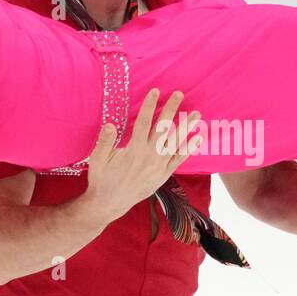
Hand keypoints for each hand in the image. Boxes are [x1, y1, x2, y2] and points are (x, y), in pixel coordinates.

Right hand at [81, 88, 202, 224]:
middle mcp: (149, 156)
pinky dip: (189, 149)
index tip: (155, 92)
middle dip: (171, 109)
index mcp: (134, 149)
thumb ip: (105, 141)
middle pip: (163, 128)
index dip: (150, 106)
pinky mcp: (163, 175)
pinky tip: (198, 139)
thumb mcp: (98, 158)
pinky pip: (179, 160)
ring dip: (187, 127)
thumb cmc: (102, 178)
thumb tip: (110, 124)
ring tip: (197, 114)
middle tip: (179, 94)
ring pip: (176, 142)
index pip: (144, 122)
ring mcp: (158, 166)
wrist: (109, 203)